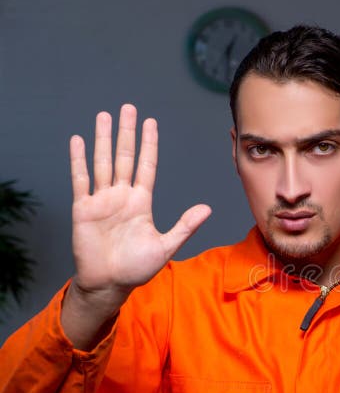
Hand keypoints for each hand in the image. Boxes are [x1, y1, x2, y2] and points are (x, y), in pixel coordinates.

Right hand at [63, 105, 210, 346]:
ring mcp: (101, 200)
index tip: (150, 123)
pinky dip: (79, 160)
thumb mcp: (166, 246)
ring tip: (104, 116)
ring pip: (102, 163)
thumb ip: (185, 226)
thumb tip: (207, 209)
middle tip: (128, 108)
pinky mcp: (83, 209)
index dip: (148, 145)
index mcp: (141, 202)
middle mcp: (121, 196)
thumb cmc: (136, 268)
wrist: (109, 284)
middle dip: (126, 133)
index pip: (146, 166)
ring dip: (102, 139)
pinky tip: (78, 141)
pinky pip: (80, 180)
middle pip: (124, 157)